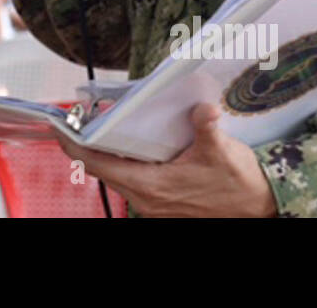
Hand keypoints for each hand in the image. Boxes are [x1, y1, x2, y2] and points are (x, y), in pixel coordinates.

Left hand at [52, 103, 276, 217]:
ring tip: (96, 125)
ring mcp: (153, 203)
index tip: (57, 127)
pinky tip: (128, 142)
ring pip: (116, 174)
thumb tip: (202, 109)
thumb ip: (207, 127)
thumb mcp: (222, 151)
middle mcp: (146, 199)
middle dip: (86, 145)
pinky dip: (124, 160)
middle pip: (102, 169)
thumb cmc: (238, 183)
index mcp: (152, 187)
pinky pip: (132, 178)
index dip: (74, 145)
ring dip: (106, 153)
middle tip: (73, 118)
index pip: (98, 165)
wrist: (259, 207)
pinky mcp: (162, 202)